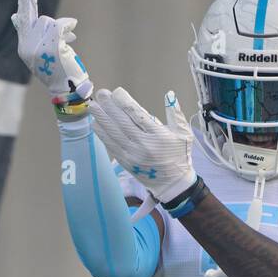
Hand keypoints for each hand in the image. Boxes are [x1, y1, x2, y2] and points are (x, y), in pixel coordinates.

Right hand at [11, 0, 92, 100]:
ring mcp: (39, 46)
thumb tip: (14, 17)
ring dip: (60, 28)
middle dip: (35, 6)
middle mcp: (27, 47)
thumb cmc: (57, 73)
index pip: (21, 21)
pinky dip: (67, 25)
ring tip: (68, 39)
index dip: (24, 2)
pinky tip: (72, 30)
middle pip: (34, 18)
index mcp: (24, 49)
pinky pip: (59, 25)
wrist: (67, 91)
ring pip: (48, 22)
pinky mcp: (52, 45)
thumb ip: (29, 36)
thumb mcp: (40, 54)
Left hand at [89, 87, 196, 203]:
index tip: (117, 92)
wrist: (173, 184)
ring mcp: (133, 155)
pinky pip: (112, 146)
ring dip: (102, 119)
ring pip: (114, 134)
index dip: (125, 102)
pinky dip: (103, 135)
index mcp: (158, 136)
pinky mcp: (127, 163)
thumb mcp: (183, 134)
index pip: (138, 115)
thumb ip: (175, 113)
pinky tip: (96, 124)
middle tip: (101, 94)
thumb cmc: (179, 155)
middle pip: (122, 123)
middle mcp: (144, 145)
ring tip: (93, 107)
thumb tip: (169, 94)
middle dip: (110, 107)